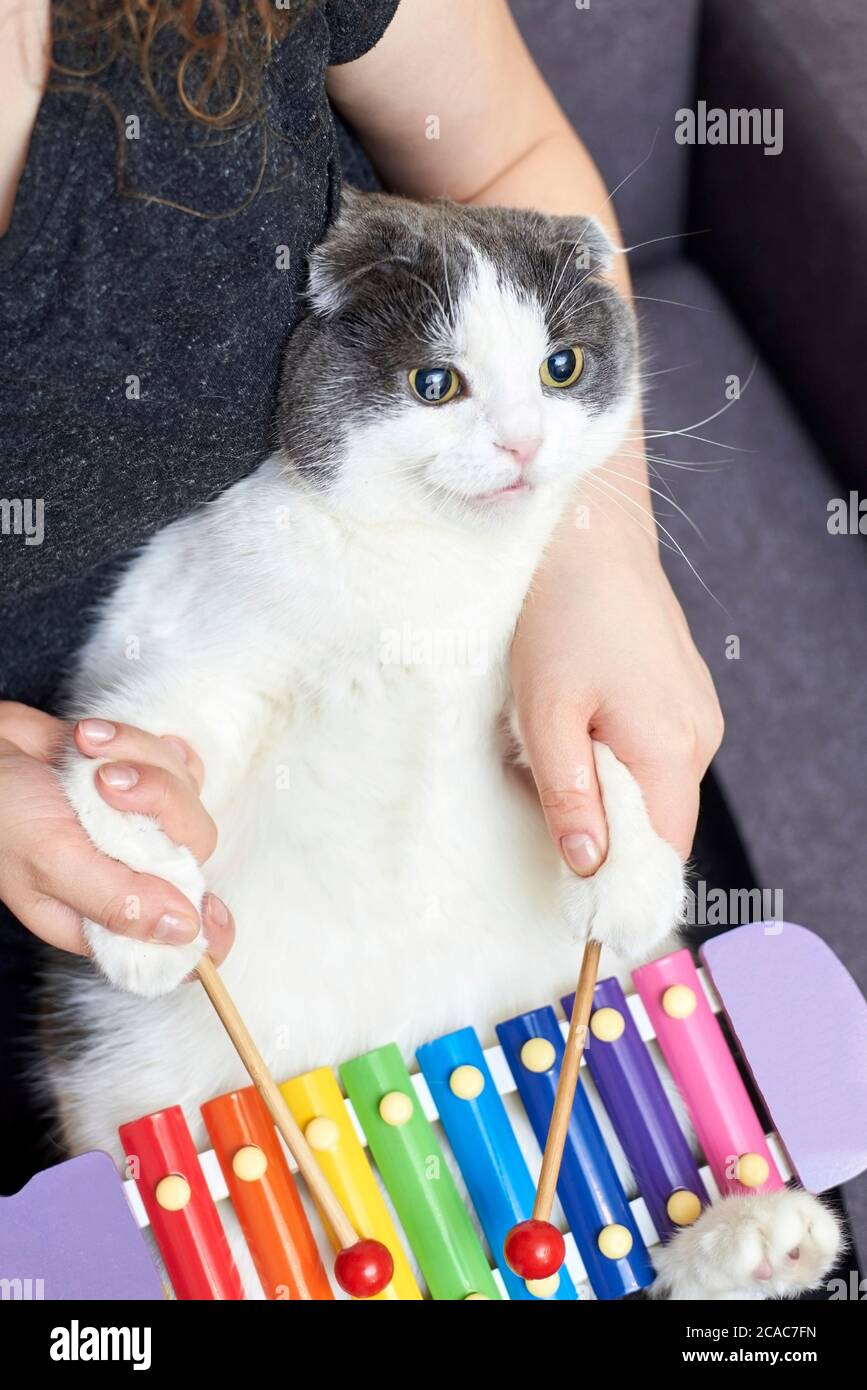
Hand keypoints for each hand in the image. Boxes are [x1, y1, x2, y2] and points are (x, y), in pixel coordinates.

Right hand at [0, 701, 233, 962]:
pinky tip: (90, 739)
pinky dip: (133, 740)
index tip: (216, 916)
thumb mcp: (50, 862)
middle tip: (108, 782)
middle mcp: (131, 870)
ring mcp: (138, 822)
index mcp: (107, 912)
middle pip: (194, 844)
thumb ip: (117, 900)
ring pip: (185, 791)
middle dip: (158, 798)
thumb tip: (185, 931)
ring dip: (137, 757)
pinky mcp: (138, 776)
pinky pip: (171, 757)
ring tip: (84, 749)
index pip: (173, 941)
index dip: (206, 934)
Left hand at [512, 518, 723, 872]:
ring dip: (605, 795)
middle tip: (542, 812)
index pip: (661, 852)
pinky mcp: (680, 694)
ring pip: (652, 788)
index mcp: (673, 747)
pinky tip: (574, 730)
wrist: (585, 530)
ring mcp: (696, 712)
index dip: (619, 883)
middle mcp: (699, 736)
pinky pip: (651, 754)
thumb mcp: (546, 710)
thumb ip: (570, 795)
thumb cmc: (560, 612)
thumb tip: (588, 867)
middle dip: (605, 836)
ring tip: (553, 754)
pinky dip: (613, 761)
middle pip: (658, 824)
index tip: (571, 900)